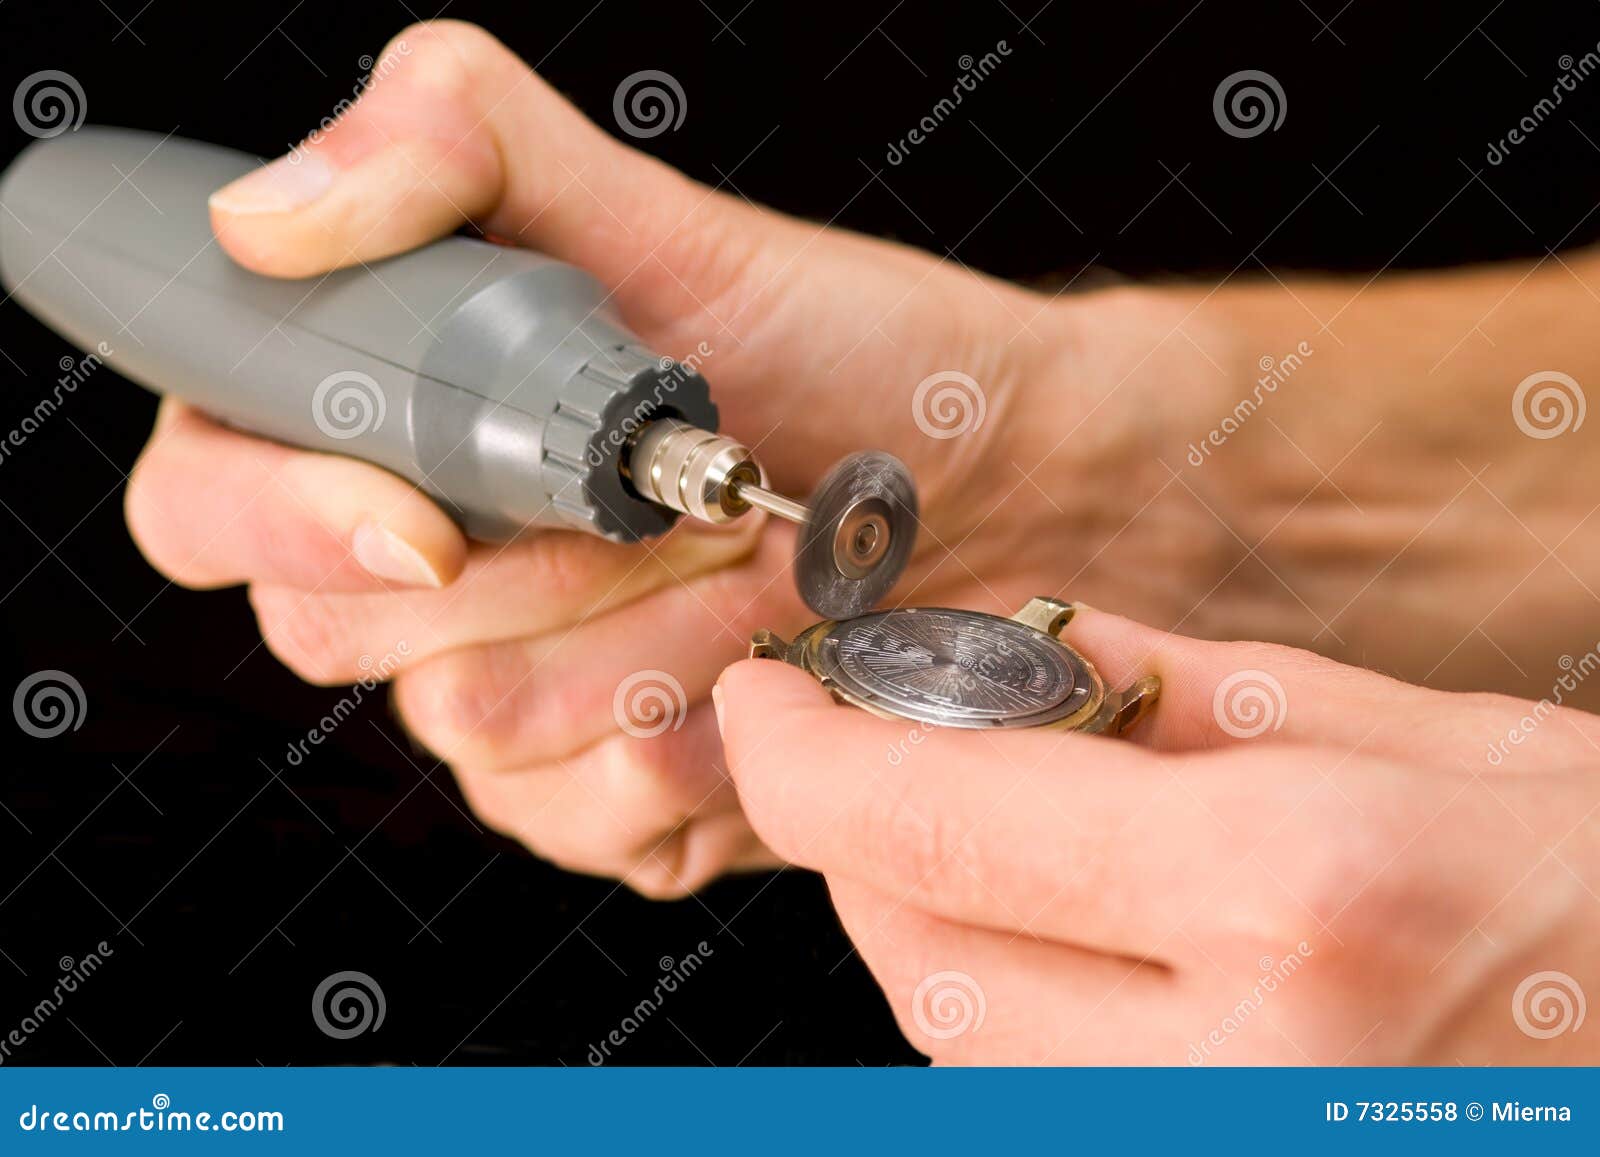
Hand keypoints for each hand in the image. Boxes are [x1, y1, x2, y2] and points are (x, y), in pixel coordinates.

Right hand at [125, 21, 1155, 893]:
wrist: (982, 478)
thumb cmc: (830, 346)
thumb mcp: (651, 212)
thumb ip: (454, 149)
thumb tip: (266, 215)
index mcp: (378, 434)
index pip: (205, 504)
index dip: (287, 515)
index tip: (432, 516)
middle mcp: (412, 582)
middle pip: (341, 632)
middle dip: (532, 563)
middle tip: (671, 497)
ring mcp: (499, 702)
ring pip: (477, 731)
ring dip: (639, 639)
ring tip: (741, 568)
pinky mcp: (596, 805)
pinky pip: (588, 821)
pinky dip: (700, 742)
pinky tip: (761, 668)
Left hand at [716, 606, 1599, 1062]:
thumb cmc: (1590, 869)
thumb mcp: (1395, 726)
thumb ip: (1164, 689)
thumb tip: (993, 649)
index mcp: (1291, 890)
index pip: (933, 830)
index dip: (802, 759)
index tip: (766, 701)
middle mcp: (1245, 1061)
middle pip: (920, 958)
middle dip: (861, 841)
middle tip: (877, 750)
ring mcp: (1232, 1148)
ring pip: (961, 1049)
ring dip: (929, 924)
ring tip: (990, 834)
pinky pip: (1038, 1100)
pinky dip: (1005, 1008)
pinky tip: (1064, 932)